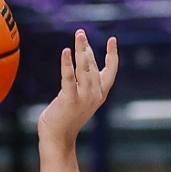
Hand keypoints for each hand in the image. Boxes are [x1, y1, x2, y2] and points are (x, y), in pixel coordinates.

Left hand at [37, 29, 118, 146]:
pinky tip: (66, 52)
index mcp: (99, 94)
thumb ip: (82, 82)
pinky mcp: (70, 99)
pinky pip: (69, 78)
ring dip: (81, 50)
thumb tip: (80, 62)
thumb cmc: (65, 118)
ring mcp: (84, 97)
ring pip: (84, 68)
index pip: (110, 71)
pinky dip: (67, 64)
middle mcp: (95, 95)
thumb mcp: (78, 97)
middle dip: (86, 48)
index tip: (112, 40)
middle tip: (80, 33)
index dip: (112, 55)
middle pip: (92, 66)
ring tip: (79, 35)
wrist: (58, 138)